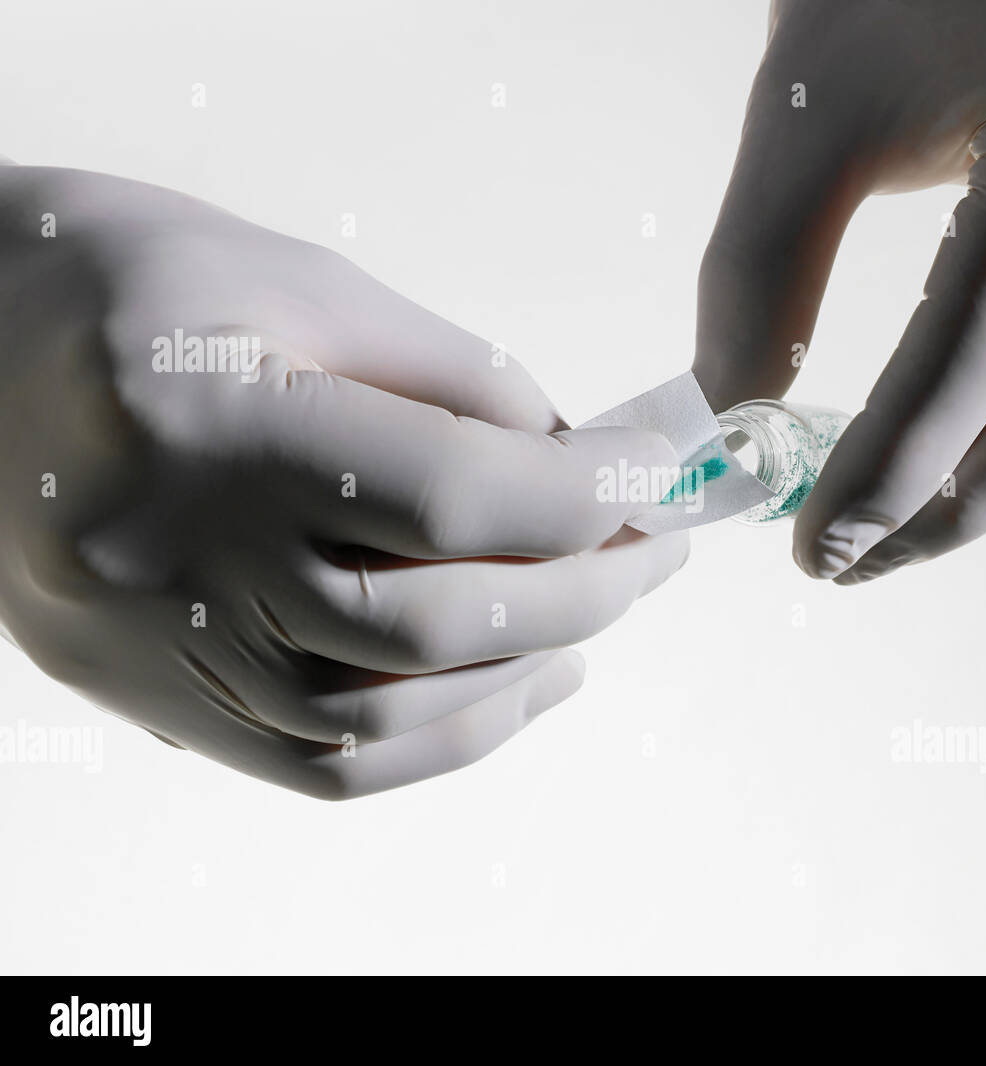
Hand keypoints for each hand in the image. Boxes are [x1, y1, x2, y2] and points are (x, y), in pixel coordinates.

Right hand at [0, 166, 686, 797]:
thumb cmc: (141, 281)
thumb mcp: (307, 285)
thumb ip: (456, 380)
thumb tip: (576, 467)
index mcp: (209, 423)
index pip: (450, 494)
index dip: (587, 493)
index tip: (661, 477)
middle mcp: (173, 560)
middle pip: (430, 624)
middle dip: (583, 587)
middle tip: (653, 546)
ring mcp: (152, 650)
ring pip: (383, 717)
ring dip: (525, 669)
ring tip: (602, 611)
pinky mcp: (150, 696)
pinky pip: (324, 767)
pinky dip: (447, 737)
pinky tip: (523, 685)